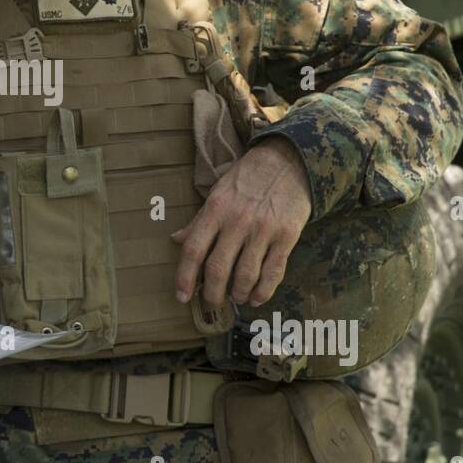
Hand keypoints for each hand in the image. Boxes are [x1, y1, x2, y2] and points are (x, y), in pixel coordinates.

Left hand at [171, 137, 312, 308]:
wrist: (287, 160)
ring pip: (245, 275)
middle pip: (218, 268)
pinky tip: (256, 298)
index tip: (182, 297)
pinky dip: (263, 291)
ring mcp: (263, 230)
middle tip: (212, 302)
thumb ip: (198, 220)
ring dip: (238, 293)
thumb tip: (175, 240)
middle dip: (212, 293)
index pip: (194, 250)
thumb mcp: (217, 192)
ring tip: (235, 297)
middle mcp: (237, 221)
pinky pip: (273, 272)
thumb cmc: (247, 177)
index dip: (185, 277)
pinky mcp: (287, 236)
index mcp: (215, 209)